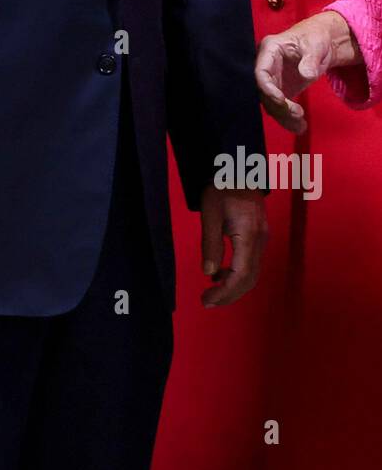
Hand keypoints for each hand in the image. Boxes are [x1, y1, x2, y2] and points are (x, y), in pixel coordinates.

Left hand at [199, 184, 267, 306]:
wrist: (238, 167)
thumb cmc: (221, 186)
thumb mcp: (210, 213)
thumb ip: (210, 244)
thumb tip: (209, 272)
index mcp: (249, 235)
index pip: (241, 275)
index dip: (225, 292)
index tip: (207, 300)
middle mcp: (260, 240)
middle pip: (249, 279)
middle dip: (229, 294)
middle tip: (207, 301)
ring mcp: (262, 238)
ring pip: (252, 273)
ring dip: (233, 286)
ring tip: (211, 291)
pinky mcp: (259, 235)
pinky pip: (251, 262)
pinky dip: (237, 273)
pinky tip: (220, 273)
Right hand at [255, 11, 361, 133]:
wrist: (321, 42)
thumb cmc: (315, 38)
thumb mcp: (315, 45)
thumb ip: (310, 59)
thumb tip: (306, 74)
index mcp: (269, 50)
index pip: (260, 72)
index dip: (267, 88)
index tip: (281, 100)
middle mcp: (266, 66)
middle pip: (264, 91)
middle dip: (279, 106)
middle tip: (297, 114)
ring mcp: (272, 79)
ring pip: (271, 103)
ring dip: (284, 117)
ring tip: (301, 126)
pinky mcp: (280, 90)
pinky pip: (280, 107)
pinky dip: (289, 118)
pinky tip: (300, 127)